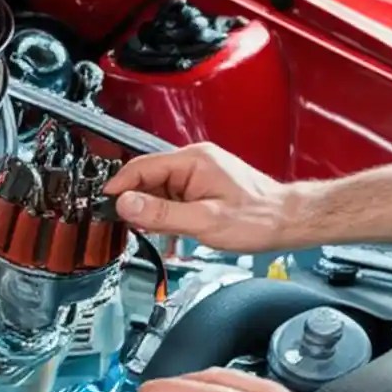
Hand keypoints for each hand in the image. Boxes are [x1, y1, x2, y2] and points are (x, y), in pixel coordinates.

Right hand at [104, 143, 297, 252]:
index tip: (104, 204)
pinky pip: (172, 196)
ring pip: (158, 189)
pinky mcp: (202, 185)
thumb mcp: (203, 221)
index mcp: (193, 160)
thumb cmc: (256, 219)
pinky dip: (166, 212)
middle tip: (132, 226)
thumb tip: (126, 204)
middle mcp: (194, 161)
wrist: (286, 221)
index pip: (140, 167)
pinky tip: (172, 229)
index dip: (118, 187)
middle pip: (147, 178)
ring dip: (152, 210)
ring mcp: (198, 173)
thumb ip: (160, 213)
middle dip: (136, 202)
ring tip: (160, 231)